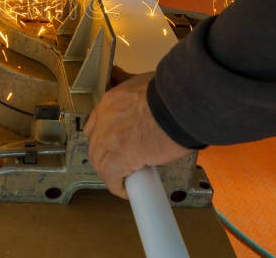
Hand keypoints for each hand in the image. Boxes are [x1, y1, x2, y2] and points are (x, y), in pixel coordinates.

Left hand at [83, 70, 191, 198]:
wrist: (180, 104)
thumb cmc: (172, 94)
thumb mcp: (147, 84)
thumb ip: (140, 96)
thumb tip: (151, 106)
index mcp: (111, 101)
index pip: (96, 123)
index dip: (103, 137)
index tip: (112, 145)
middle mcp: (105, 119)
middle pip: (95, 144)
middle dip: (105, 156)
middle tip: (121, 164)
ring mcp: (109, 139)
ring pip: (100, 162)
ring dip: (110, 172)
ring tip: (125, 179)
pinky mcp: (119, 157)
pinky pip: (111, 178)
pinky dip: (118, 187)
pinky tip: (127, 191)